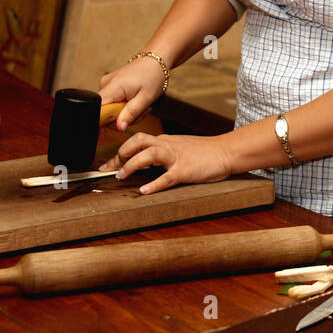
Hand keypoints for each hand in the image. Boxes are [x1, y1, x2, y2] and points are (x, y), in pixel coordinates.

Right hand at [98, 58, 165, 130]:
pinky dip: (123, 106)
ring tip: (139, 105)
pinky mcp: (108, 86)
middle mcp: (105, 84)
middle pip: (104, 112)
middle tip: (139, 112)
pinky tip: (133, 101)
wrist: (154, 61)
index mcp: (114, 86)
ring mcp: (106, 84)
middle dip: (122, 118)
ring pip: (109, 109)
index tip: (120, 123)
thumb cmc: (152, 76)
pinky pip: (112, 103)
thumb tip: (119, 127)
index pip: (98, 109)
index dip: (105, 121)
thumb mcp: (146, 98)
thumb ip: (131, 114)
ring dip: (125, 112)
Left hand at [98, 132, 233, 194]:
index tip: (106, 165)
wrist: (226, 152)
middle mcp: (167, 146)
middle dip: (121, 154)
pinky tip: (144, 191)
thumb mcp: (180, 148)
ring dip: (132, 164)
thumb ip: (163, 153)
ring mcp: (176, 158)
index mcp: (165, 142)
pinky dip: (154, 184)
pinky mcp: (185, 170)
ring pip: (149, 154)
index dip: (119, 153)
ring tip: (121, 175)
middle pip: (138, 142)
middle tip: (110, 169)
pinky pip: (167, 177)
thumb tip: (144, 162)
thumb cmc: (205, 152)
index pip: (136, 142)